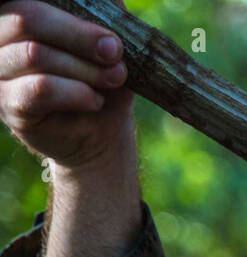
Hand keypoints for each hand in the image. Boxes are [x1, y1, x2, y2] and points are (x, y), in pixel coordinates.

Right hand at [0, 0, 132, 171]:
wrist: (101, 132)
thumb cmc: (101, 79)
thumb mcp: (108, 44)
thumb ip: (104, 16)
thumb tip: (111, 1)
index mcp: (20, 14)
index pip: (30, 1)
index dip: (70, 15)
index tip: (106, 29)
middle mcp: (1, 36)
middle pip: (27, 17)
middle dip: (79, 34)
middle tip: (114, 52)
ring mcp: (0, 70)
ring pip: (34, 54)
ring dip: (84, 68)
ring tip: (113, 79)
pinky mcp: (9, 103)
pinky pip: (39, 89)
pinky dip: (75, 93)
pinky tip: (95, 100)